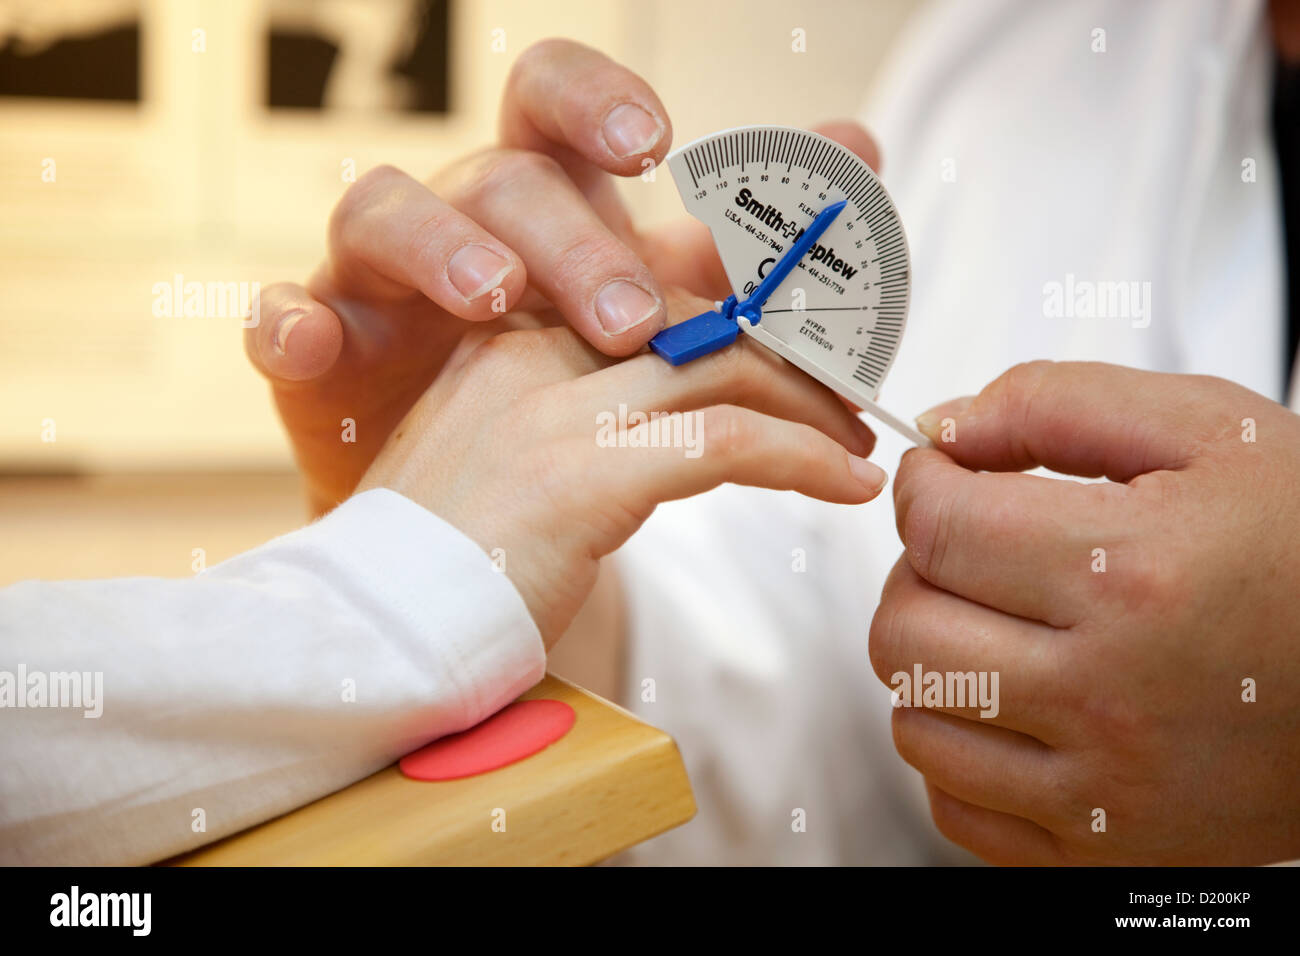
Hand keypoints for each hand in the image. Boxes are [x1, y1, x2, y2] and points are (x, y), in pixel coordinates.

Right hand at [245, 38, 879, 513]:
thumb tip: (859, 148)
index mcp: (542, 214)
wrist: (462, 545)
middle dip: (567, 239)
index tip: (658, 144)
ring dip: (442, 249)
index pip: (555, 107)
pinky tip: (313, 350)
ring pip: (385, 212)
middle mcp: (461, 234)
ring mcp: (381, 293)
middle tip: (630, 321)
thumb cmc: (559, 429)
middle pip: (499, 179)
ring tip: (491, 305)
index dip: (595, 105)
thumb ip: (737, 259)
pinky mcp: (322, 371)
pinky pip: (283, 322)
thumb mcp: (645, 339)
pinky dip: (292, 327)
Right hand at [358, 290, 884, 646]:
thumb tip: (695, 419)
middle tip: (851, 402)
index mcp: (510, 328)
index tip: (812, 351)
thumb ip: (590, 411)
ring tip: (858, 448)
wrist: (368, 633)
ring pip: (723, 362)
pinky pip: (726, 440)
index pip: (658, 282)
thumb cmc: (449, 559)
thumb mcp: (519, 459)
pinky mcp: (572, 472)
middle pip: (701, 311)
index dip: (751, 310)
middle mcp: (526, 342)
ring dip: (811, 405)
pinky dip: (804, 459)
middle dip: (796, 353)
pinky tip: (845, 485)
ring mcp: (546, 403)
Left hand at [870, 361, 1299, 864]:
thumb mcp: (1208, 431)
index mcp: (1133, 576)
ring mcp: (1105, 786)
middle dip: (915, 574)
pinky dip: (957, 750)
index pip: (938, 530)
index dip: (922, 488)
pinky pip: (956, 808)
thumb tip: (942, 429)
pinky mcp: (1105, 847)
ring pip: (916, 722)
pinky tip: (1009, 704)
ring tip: (992, 626)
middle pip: (905, 632)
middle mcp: (1110, 694)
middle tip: (965, 553)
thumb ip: (1056, 405)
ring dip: (930, 662)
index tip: (941, 481)